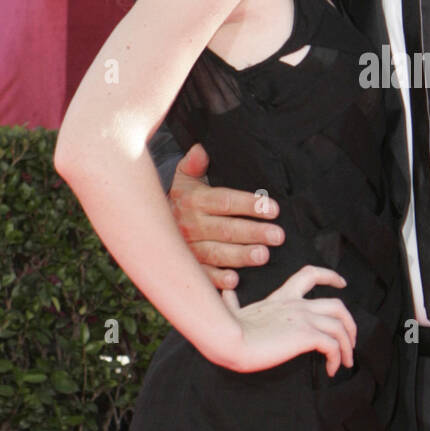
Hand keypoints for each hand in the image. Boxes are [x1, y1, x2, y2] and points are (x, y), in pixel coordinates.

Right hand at [169, 142, 285, 289]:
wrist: (151, 225)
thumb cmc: (180, 198)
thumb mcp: (183, 177)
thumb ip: (193, 164)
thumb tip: (200, 149)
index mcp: (194, 200)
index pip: (225, 201)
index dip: (248, 205)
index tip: (273, 208)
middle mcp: (192, 225)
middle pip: (226, 229)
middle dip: (253, 232)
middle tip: (278, 236)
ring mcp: (190, 248)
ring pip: (217, 253)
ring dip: (240, 256)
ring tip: (263, 255)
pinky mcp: (190, 267)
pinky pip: (203, 274)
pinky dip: (217, 279)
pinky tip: (234, 280)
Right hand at [221, 265, 355, 376]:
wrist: (228, 339)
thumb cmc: (227, 329)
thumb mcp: (234, 310)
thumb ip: (234, 302)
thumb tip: (227, 293)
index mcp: (282, 297)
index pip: (310, 274)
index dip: (330, 276)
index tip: (342, 283)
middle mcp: (297, 305)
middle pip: (338, 305)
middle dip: (350, 323)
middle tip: (351, 340)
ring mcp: (303, 318)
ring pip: (341, 326)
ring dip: (348, 346)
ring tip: (346, 362)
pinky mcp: (305, 336)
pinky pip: (334, 346)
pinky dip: (338, 358)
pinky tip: (331, 370)